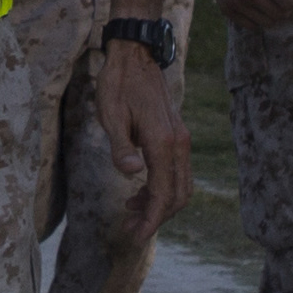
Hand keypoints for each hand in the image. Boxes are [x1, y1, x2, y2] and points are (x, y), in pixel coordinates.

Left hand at [94, 39, 191, 228]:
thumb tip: (131, 174)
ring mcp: (181, 140)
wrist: (135, 55)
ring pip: (180, 186)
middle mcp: (179, 144)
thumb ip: (120, 146)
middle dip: (156, 218)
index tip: (136, 237)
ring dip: (159, 204)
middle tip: (130, 230)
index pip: (162, 193)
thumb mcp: (110, 114)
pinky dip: (161, 188)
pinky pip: (176, 172)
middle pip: (177, 195)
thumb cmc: (118, 84)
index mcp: (163, 142)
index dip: (151, 220)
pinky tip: (138, 191)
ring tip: (130, 211)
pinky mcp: (177, 136)